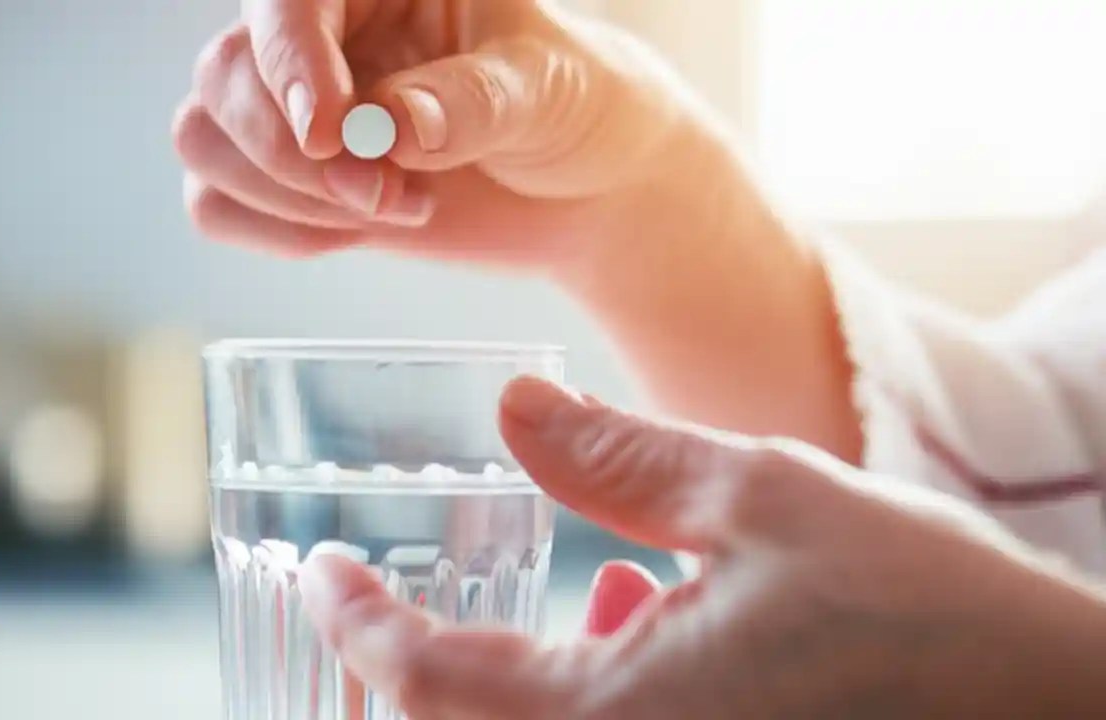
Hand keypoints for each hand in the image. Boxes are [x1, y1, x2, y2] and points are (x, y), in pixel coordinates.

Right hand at [173, 0, 711, 271]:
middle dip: (297, 156)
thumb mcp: (547, 90)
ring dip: (288, 196)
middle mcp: (323, 32)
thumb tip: (392, 125)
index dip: (289, 60)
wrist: (588, 187)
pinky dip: (277, 230)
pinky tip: (357, 229)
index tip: (329, 135)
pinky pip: (216, 202)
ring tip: (394, 206)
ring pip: (206, 137)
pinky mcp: (292, 178)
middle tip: (386, 194)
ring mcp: (297, 105)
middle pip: (223, 73)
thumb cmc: (579, 107)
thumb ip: (471, 101)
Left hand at [298, 378, 1105, 718]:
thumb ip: (622, 455)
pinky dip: (579, 707)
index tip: (322, 573)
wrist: (1062, 716)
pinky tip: (650, 622)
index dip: (355, 624)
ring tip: (579, 593)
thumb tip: (517, 406)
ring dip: (491, 692)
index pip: (420, 685)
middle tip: (390, 606)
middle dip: (405, 679)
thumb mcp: (766, 499)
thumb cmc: (930, 614)